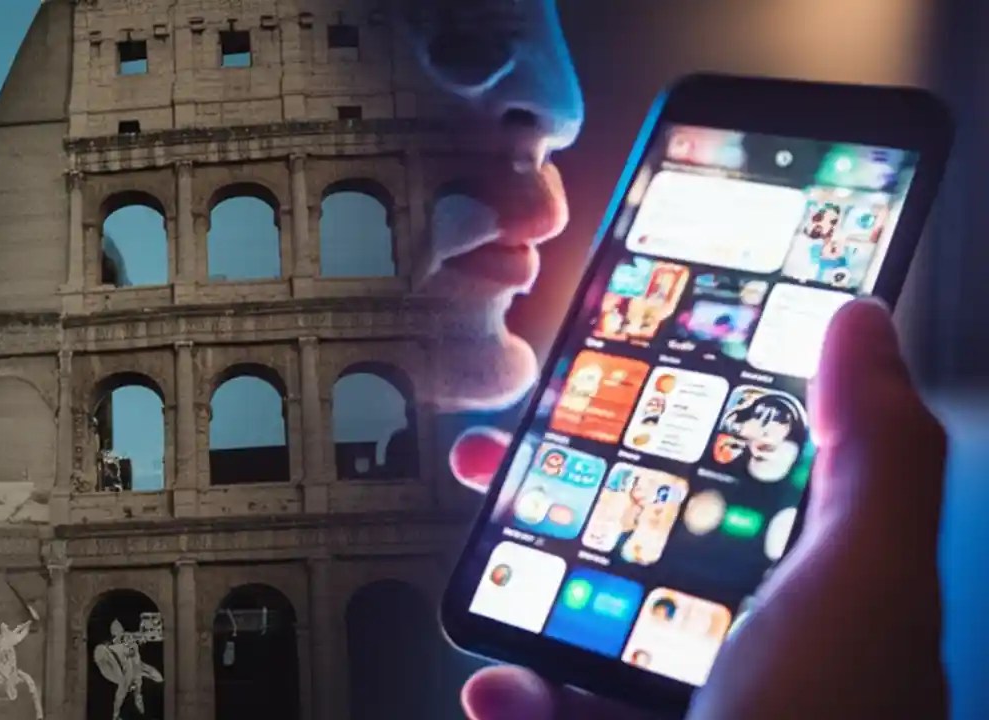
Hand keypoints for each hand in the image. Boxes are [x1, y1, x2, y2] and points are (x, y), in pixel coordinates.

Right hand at [455, 298, 948, 719]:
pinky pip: (552, 712)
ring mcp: (687, 712)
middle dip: (573, 483)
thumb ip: (871, 452)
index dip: (701, 405)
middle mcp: (761, 655)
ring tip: (490, 550)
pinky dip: (515, 698)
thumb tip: (859, 321)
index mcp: (828, 597)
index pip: (762, 469)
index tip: (639, 355)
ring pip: (588, 622)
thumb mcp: (862, 588)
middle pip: (652, 536)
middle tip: (518, 446)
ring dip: (526, 585)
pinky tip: (498, 689)